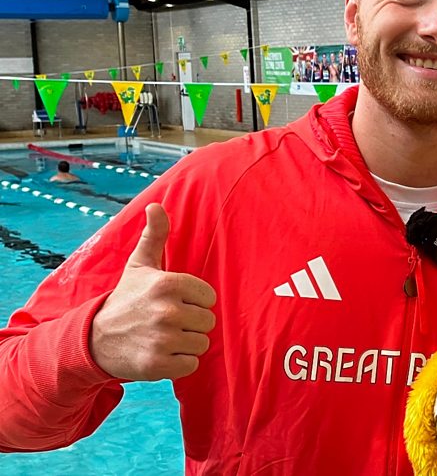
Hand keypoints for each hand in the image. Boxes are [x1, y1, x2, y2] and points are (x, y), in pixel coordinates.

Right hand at [89, 203, 216, 380]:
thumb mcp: (139, 265)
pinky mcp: (158, 365)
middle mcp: (167, 311)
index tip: (173, 303)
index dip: (194, 302)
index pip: (209, 298)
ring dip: (186, 344)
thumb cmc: (125, 299)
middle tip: (165, 322)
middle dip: (191, 324)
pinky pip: (191, 365)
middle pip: (208, 321)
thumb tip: (156, 205)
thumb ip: (155, 235)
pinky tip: (160, 354)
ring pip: (201, 344)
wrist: (93, 340)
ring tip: (163, 337)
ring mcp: (162, 339)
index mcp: (168, 284)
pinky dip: (179, 363)